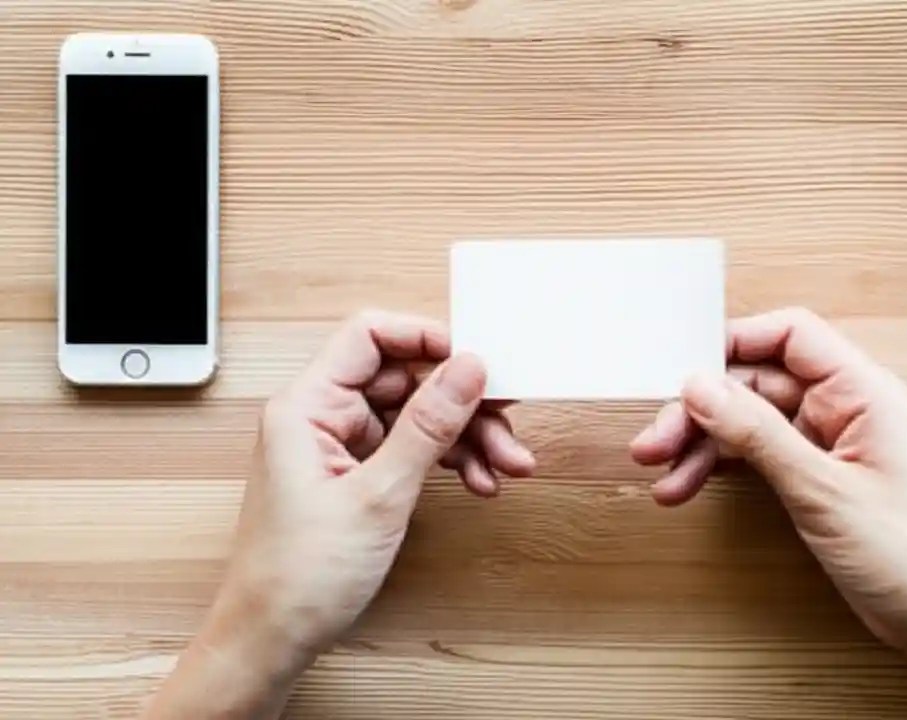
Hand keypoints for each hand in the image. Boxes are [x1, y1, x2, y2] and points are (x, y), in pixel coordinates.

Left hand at [145, 310, 533, 718]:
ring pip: (416, 418)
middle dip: (462, 404)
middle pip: (405, 379)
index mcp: (307, 407)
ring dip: (466, 438)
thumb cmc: (300, 577)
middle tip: (506, 427)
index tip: (477, 364)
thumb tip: (467, 369)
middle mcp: (320, 418)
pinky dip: (448, 463)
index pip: (370, 337)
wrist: (273, 640)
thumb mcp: (379, 495)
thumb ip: (428, 427)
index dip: (427, 340)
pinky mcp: (354, 475)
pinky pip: (410, 450)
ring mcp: (338, 447)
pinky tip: (479, 481)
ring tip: (505, 465)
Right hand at [630, 308, 906, 650]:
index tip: (685, 369)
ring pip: (748, 421)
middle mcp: (843, 408)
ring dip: (702, 443)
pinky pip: (755, 456)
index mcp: (862, 391)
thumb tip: (703, 388)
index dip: (734, 342)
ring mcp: (826, 443)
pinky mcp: (813, 477)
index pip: (789, 336)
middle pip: (756, 381)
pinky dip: (719, 468)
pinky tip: (686, 486)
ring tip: (663, 470)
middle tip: (658, 439)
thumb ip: (758, 434)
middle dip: (703, 408)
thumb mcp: (823, 489)